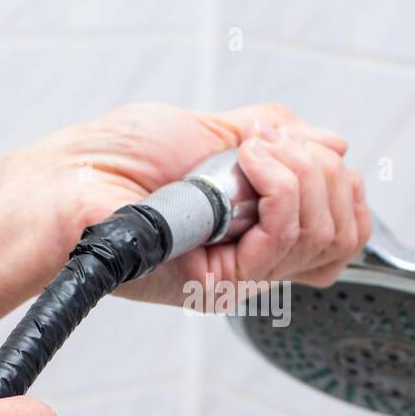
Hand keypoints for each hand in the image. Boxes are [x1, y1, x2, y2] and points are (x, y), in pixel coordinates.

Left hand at [0, 102, 371, 305]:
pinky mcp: (222, 287)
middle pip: (344, 230)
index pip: (343, 229)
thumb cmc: (118, 156)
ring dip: (298, 172)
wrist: (70, 181)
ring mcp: (242, 276)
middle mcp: (257, 258)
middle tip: (265, 148)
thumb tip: (335, 144)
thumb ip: (278, 137)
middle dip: (321, 169)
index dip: (341, 186)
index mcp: (260, 228)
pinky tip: (243, 165)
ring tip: (247, 156)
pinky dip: (278, 185)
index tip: (299, 148)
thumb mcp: (213, 128)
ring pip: (323, 232)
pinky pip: (285, 236)